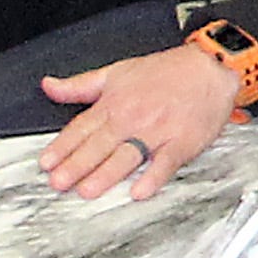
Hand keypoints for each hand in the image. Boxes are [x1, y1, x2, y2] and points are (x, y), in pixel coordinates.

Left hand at [38, 42, 244, 202]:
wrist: (210, 66)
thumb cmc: (167, 71)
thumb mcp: (117, 71)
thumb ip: (80, 85)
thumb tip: (49, 86)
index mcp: (115, 102)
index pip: (82, 128)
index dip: (62, 147)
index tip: (47, 163)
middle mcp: (132, 117)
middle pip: (99, 145)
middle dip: (77, 165)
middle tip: (59, 183)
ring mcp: (157, 131)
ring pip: (127, 156)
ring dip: (106, 174)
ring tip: (87, 190)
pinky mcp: (181, 142)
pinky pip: (165, 163)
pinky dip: (153, 177)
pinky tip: (140, 190)